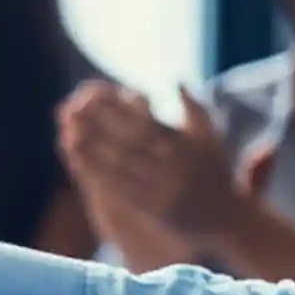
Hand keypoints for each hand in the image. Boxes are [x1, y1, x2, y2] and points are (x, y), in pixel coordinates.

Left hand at [58, 81, 241, 245]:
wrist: (227, 218)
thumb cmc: (215, 170)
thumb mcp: (210, 136)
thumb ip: (192, 105)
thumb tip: (174, 76)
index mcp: (183, 145)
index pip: (143, 121)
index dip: (115, 109)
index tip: (91, 96)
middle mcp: (171, 165)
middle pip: (127, 141)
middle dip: (97, 125)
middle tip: (70, 110)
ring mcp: (161, 188)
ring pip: (119, 165)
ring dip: (91, 149)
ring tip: (67, 132)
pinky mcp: (152, 209)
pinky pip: (119, 189)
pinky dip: (97, 174)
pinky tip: (78, 161)